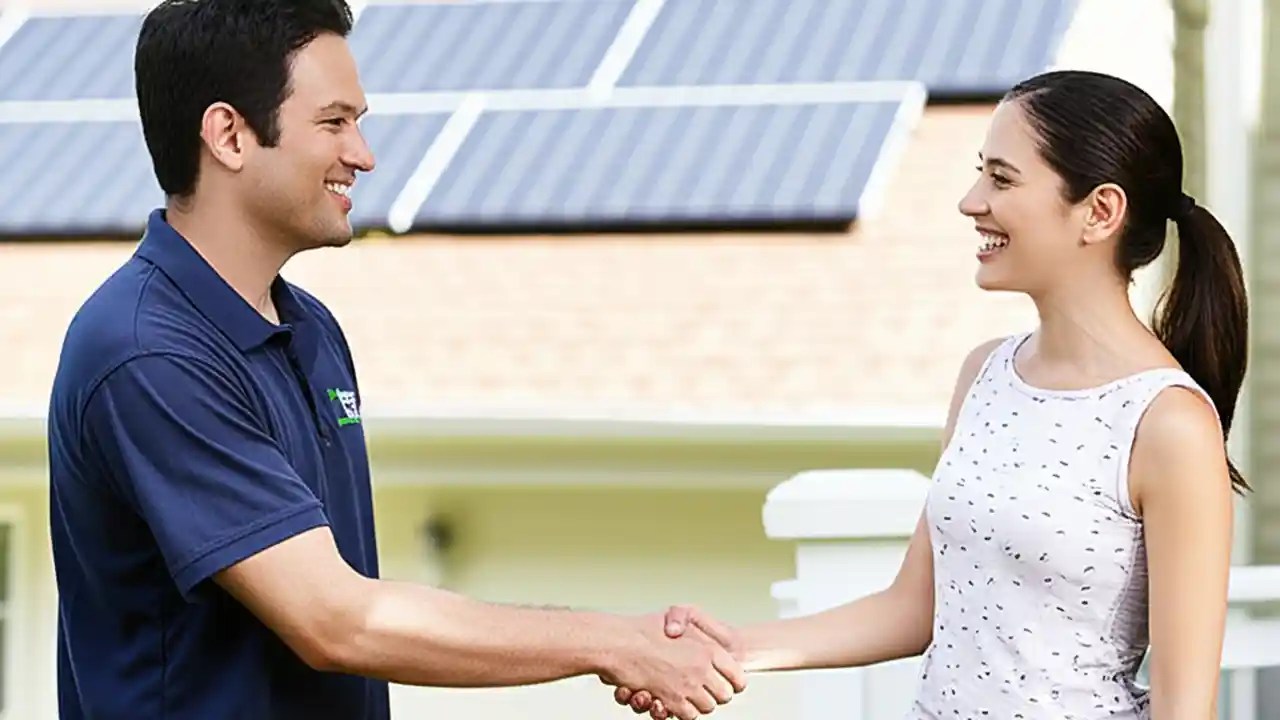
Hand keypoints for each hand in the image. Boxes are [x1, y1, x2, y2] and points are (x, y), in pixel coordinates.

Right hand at [610, 605, 742, 718]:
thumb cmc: (645, 628)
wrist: (620, 643)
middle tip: (706, 689)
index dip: (735, 682)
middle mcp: (702, 669)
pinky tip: (675, 700)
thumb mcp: (680, 616)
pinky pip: (689, 715)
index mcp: (708, 648)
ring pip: (707, 708)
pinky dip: (683, 711)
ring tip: (689, 693)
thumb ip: (702, 628)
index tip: (731, 684)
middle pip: (725, 696)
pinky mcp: (672, 701)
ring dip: (699, 703)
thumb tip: (720, 647)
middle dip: (717, 694)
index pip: (738, 676)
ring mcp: (688, 686)